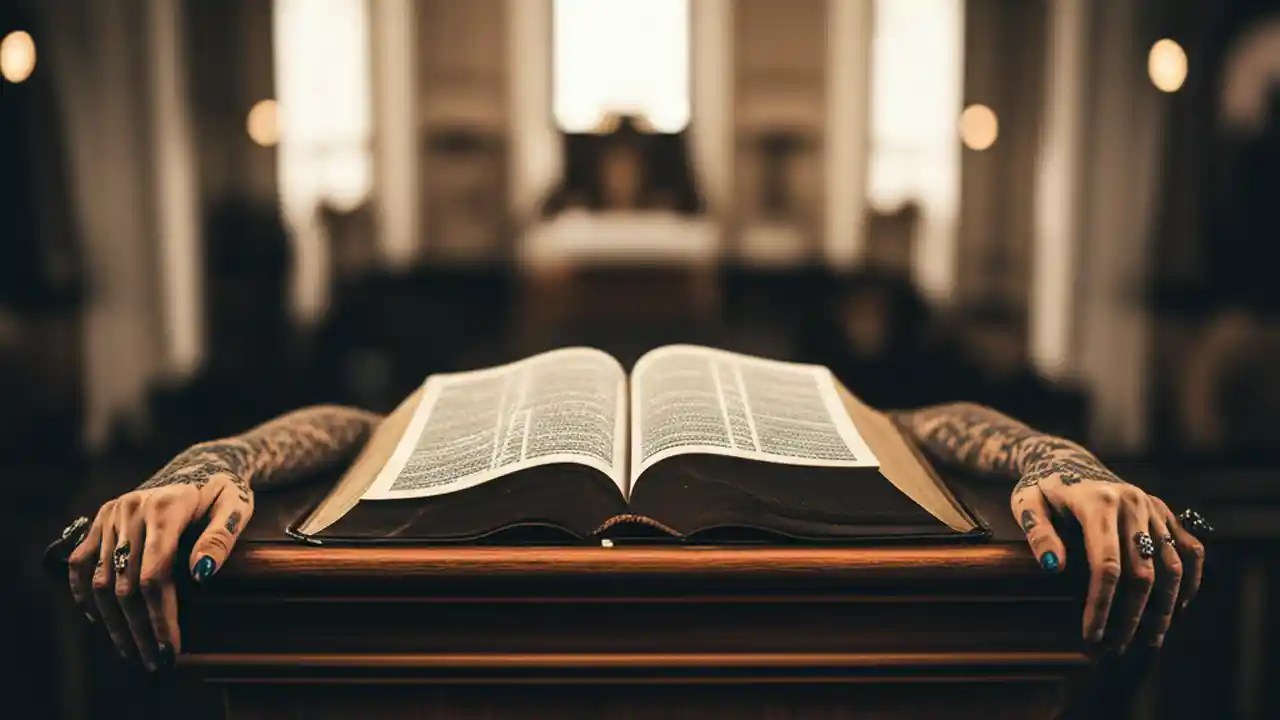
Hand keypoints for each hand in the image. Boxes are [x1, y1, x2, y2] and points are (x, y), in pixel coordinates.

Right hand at [65, 471, 252, 670]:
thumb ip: (220, 538)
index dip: (160, 616)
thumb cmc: (223, 490)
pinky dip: (83, 592)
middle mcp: (132, 510)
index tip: (170, 648)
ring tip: (130, 650)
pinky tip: (97, 618)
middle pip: (127, 584)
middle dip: (140, 628)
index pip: (155, 575)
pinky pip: (81, 561)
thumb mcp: (236, 507)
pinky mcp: (101, 519)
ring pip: (102, 579)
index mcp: (166, 508)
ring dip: (113, 621)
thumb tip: (201, 574)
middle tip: (154, 660)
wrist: (201, 465)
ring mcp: (112, 514)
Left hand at [1011, 462, 1204, 651]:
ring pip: (1171, 566)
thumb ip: (1038, 533)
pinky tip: (1178, 606)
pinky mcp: (1164, 512)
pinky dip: (1189, 580)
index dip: (1100, 604)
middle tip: (1115, 647)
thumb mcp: (1026, 504)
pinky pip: (1189, 549)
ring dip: (1163, 607)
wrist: (1065, 461)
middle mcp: (1132, 502)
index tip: (1091, 635)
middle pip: (1142, 572)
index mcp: (1097, 501)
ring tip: (1148, 640)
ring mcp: (1153, 507)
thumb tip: (1054, 568)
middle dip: (1130, 616)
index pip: (1106, 565)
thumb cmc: (1041, 488)